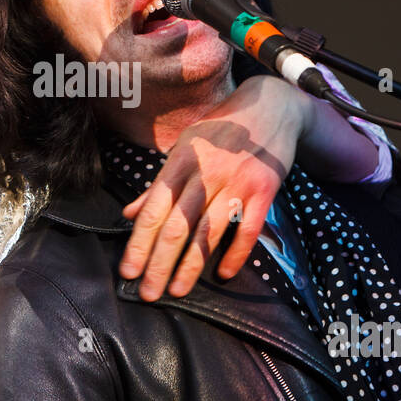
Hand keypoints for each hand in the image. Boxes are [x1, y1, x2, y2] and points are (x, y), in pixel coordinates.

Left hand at [119, 76, 313, 299]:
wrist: (273, 106)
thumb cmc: (223, 128)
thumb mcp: (186, 146)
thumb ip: (159, 183)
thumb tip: (129, 213)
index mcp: (182, 160)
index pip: (154, 209)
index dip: (139, 242)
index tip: (128, 270)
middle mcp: (207, 172)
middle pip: (178, 226)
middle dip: (159, 264)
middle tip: (148, 293)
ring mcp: (237, 182)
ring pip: (209, 233)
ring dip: (190, 266)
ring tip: (176, 290)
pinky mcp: (264, 190)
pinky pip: (247, 230)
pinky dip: (234, 254)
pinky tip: (222, 274)